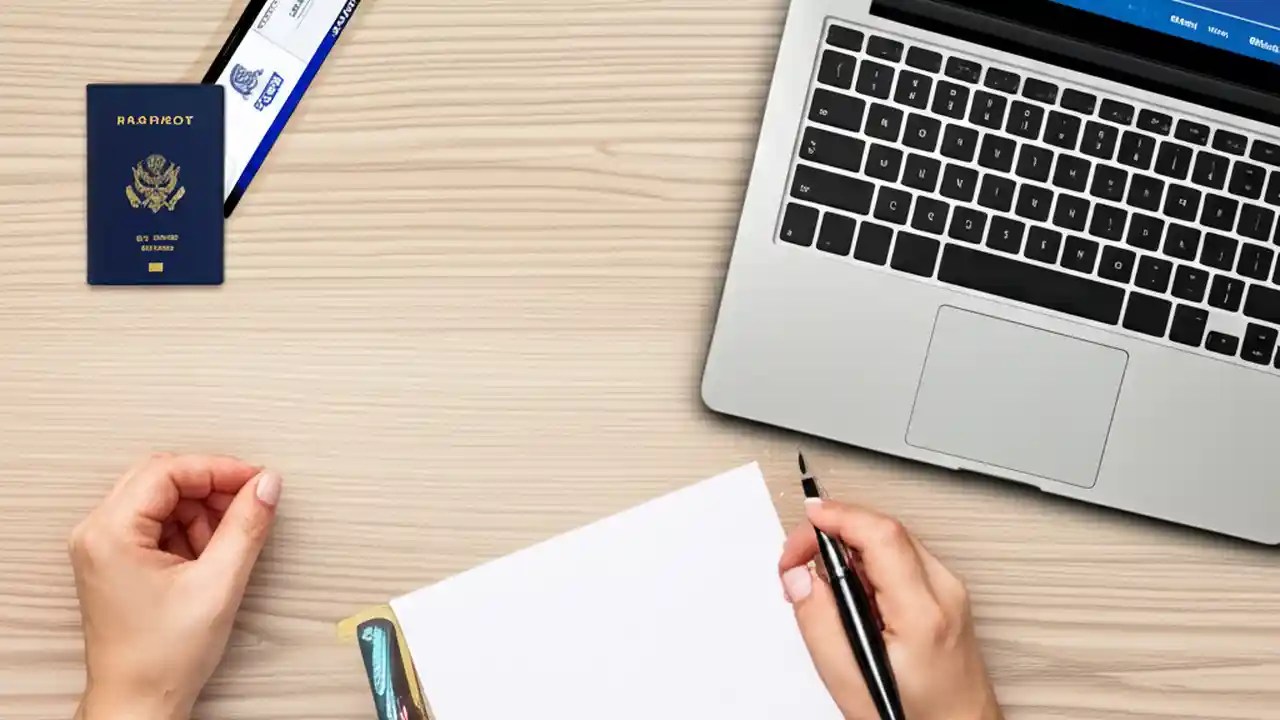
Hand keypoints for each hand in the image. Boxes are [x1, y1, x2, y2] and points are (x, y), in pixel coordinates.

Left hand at [69, 454, 282, 719]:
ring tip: (227, 543)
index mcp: (110, 534)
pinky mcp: (117, 559)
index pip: (168, 472)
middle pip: (162, 478)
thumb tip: (266, 485)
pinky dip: (191, 529)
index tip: (257, 479)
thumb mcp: (218, 584)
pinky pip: (159, 522)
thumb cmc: (163, 657)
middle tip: (249, 501)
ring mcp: (105, 546)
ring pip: (163, 498)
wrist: (140, 701)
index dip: (219, 469)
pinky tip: (210, 556)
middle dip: (211, 486)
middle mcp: (98, 533)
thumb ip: (246, 526)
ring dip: (202, 510)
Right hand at [780, 500, 1001, 719]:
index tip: (808, 517)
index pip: (880, 536)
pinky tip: (849, 591)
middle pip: (884, 530)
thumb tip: (800, 576)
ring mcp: (949, 591)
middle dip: (834, 532)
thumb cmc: (914, 716)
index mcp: (921, 613)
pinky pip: (900, 557)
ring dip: (848, 547)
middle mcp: (943, 593)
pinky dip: (867, 561)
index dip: (839, 516)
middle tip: (798, 560)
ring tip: (820, 583)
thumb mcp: (848, 679)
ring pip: (890, 540)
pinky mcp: (945, 593)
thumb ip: (818, 622)